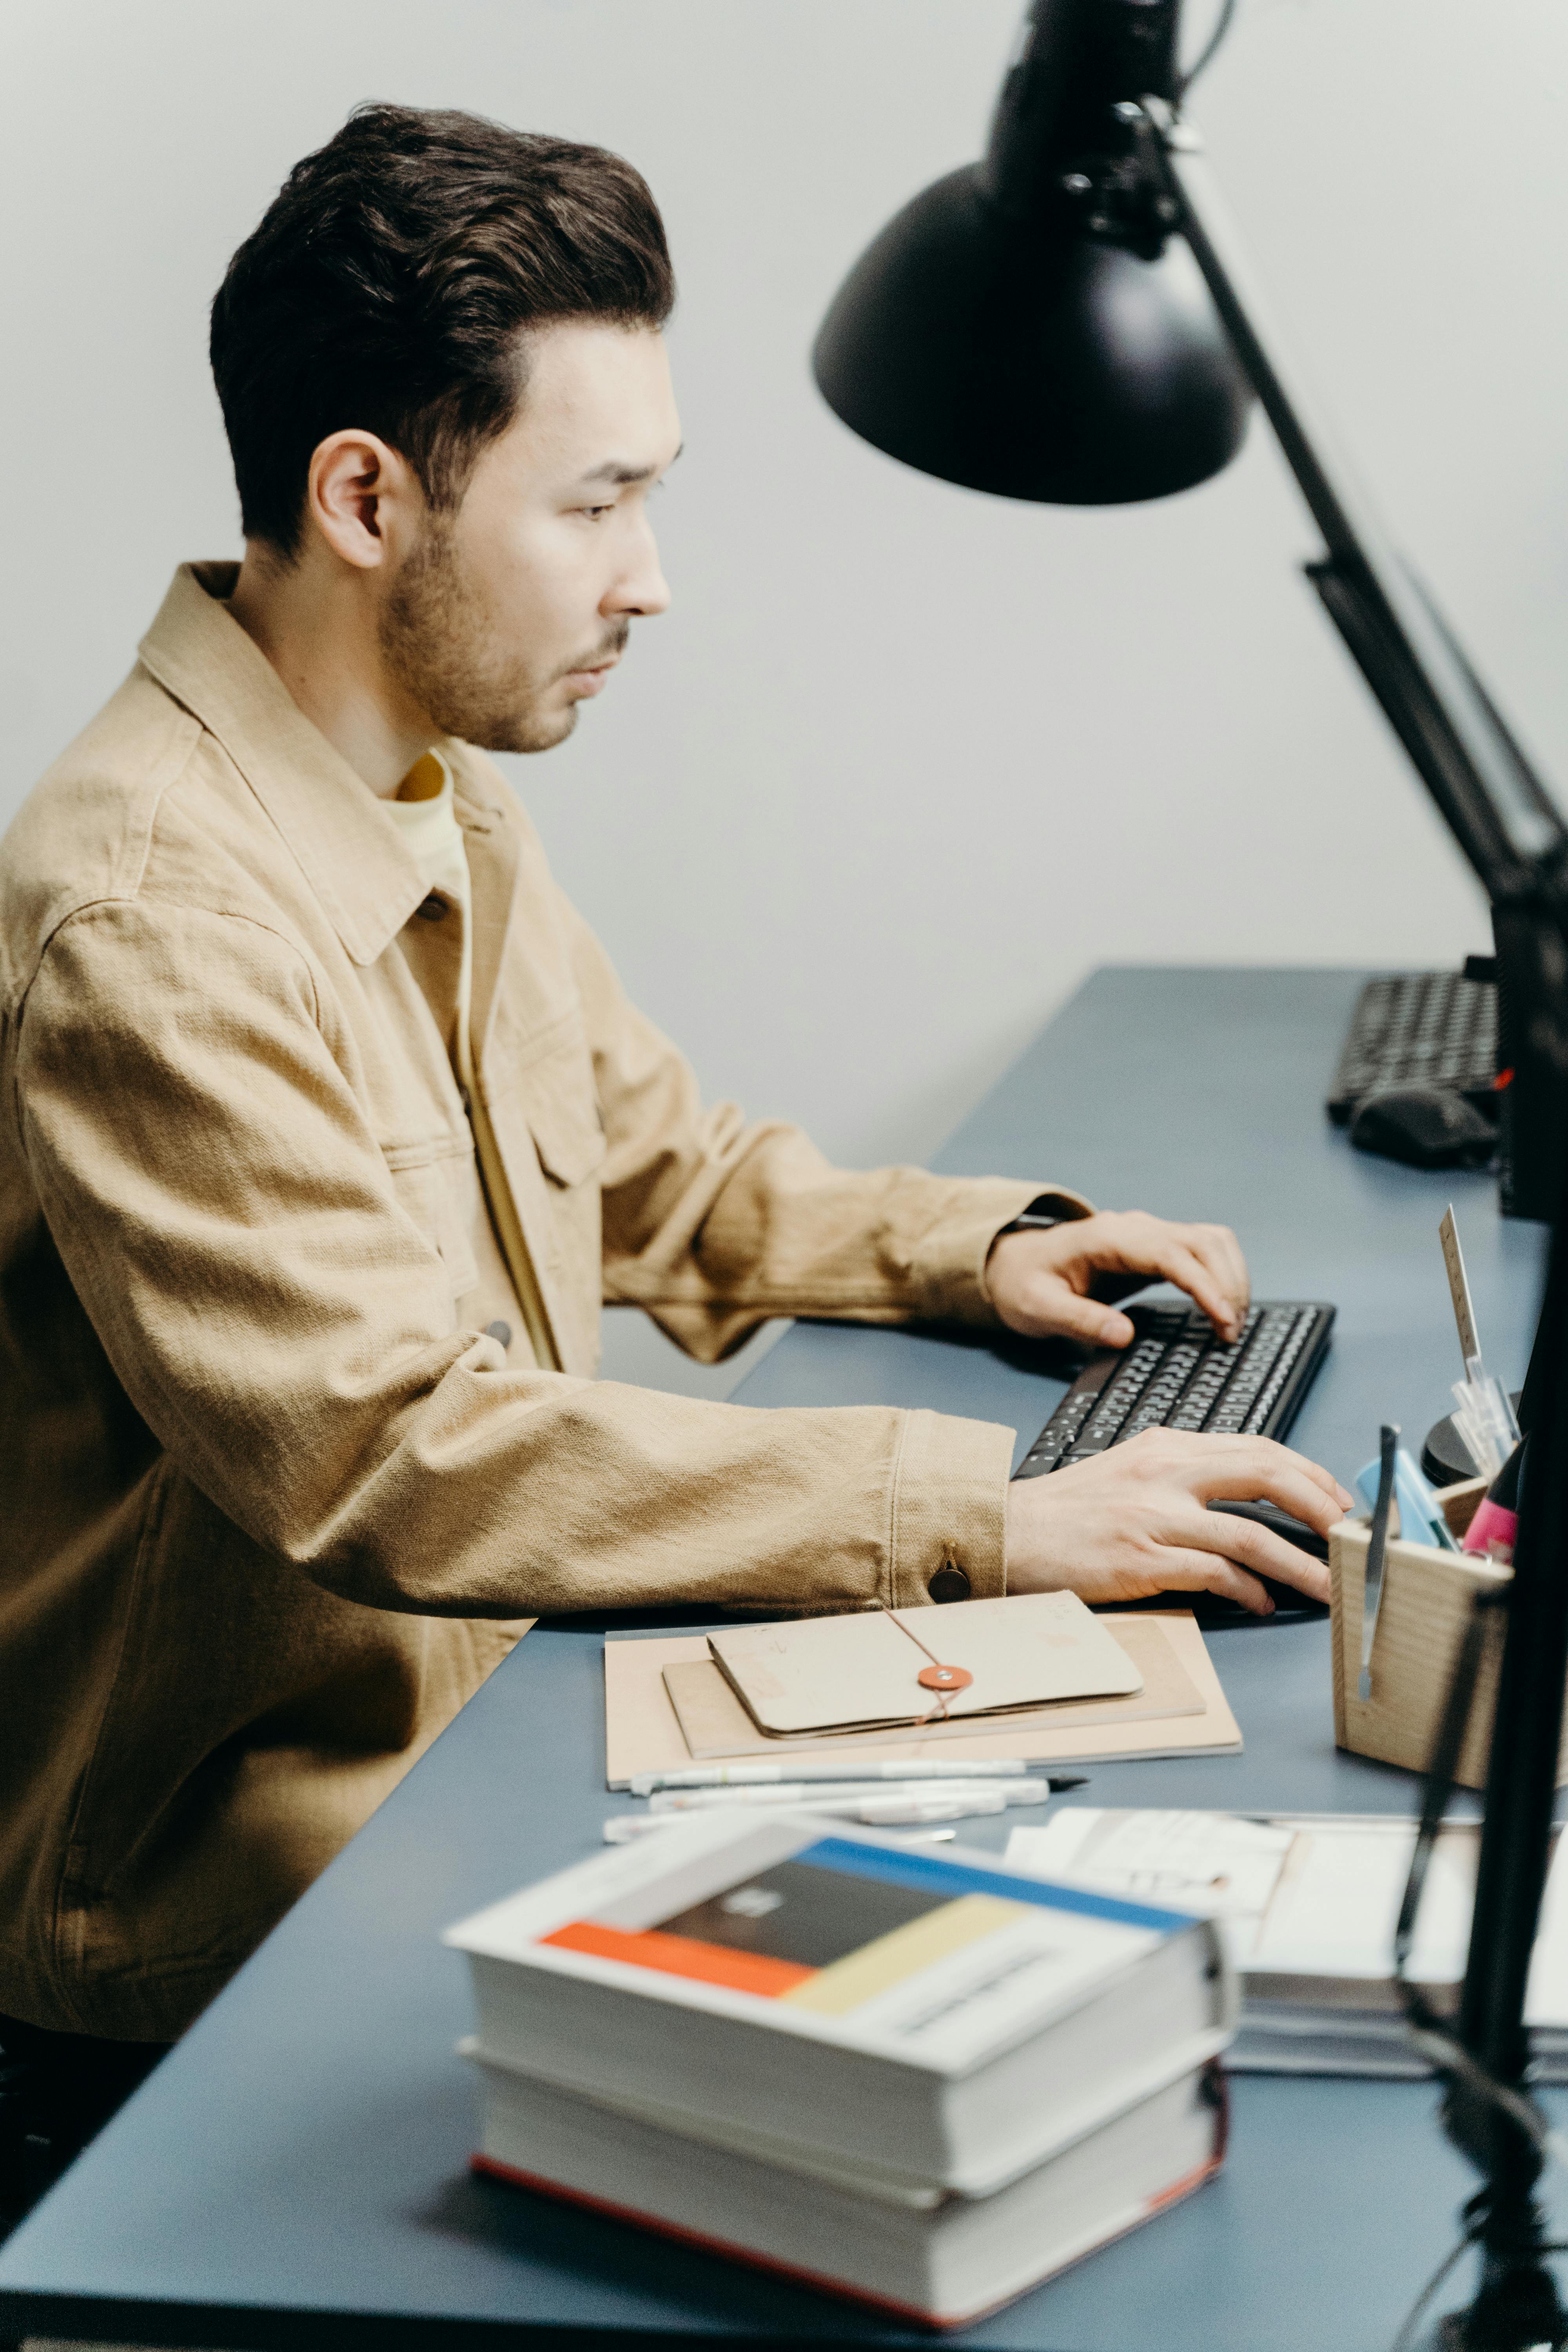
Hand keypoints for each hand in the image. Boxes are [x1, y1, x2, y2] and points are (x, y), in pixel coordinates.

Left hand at [988, 1209, 1248, 1350]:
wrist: (1013, 1263)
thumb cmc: (1023, 1283)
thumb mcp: (1038, 1309)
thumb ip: (1078, 1321)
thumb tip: (1124, 1336)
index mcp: (1108, 1238)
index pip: (1172, 1253)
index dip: (1205, 1285)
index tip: (1223, 1319)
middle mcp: (1135, 1229)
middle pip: (1204, 1242)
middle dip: (1228, 1285)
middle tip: (1230, 1334)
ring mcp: (1148, 1235)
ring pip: (1211, 1242)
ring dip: (1231, 1278)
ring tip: (1231, 1324)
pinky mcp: (1155, 1249)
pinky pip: (1202, 1252)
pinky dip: (1221, 1276)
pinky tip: (1221, 1309)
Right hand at [1004, 1429, 1354, 1614]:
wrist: (1005, 1534)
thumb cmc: (1066, 1513)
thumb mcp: (1129, 1472)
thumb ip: (1183, 1477)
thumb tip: (1244, 1499)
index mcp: (1164, 1446)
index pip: (1256, 1448)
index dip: (1307, 1474)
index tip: (1335, 1499)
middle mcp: (1164, 1473)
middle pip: (1266, 1476)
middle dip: (1320, 1507)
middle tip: (1350, 1535)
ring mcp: (1152, 1516)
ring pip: (1251, 1534)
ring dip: (1302, 1564)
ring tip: (1330, 1585)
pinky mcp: (1141, 1559)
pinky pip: (1215, 1574)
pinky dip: (1249, 1591)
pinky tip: (1261, 1603)